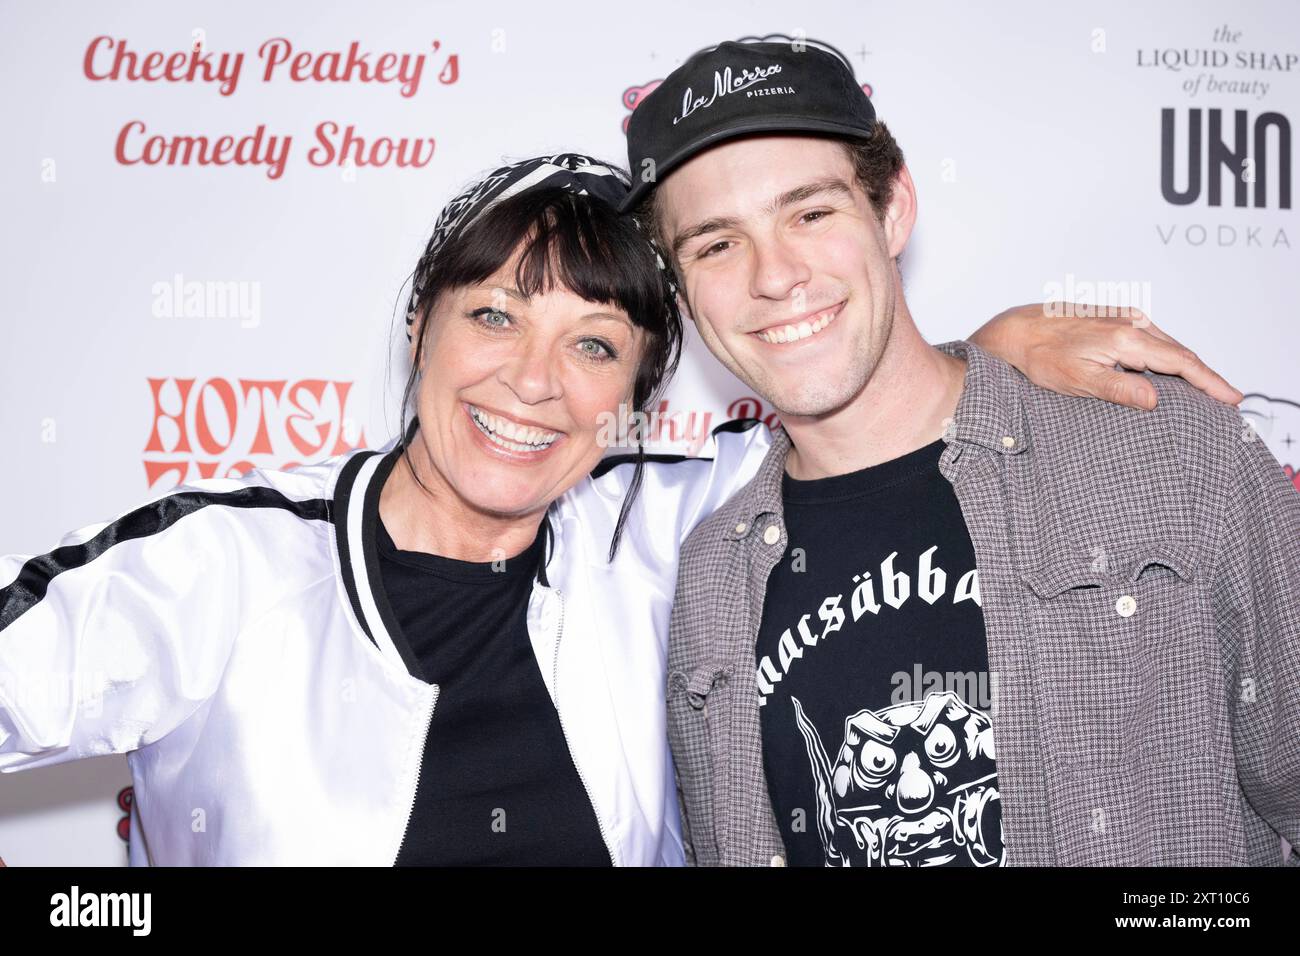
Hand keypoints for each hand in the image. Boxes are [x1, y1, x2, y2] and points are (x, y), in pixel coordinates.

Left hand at [969, 303, 1243, 410]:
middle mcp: (1131, 322)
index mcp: (1127, 338)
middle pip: (1180, 352)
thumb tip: (1155, 398)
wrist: (1016, 330)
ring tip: (1204, 388)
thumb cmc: (1041, 357)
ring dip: (1185, 366)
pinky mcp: (1115, 317)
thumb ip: (1118, 388)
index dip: (1210, 382)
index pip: (1181, 363)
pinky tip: (1166, 370)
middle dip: (1205, 376)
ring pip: (1166, 344)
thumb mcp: (1078, 380)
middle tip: (1226, 398)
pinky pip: (1151, 339)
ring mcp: (1124, 316)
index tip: (1232, 398)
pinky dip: (1165, 355)